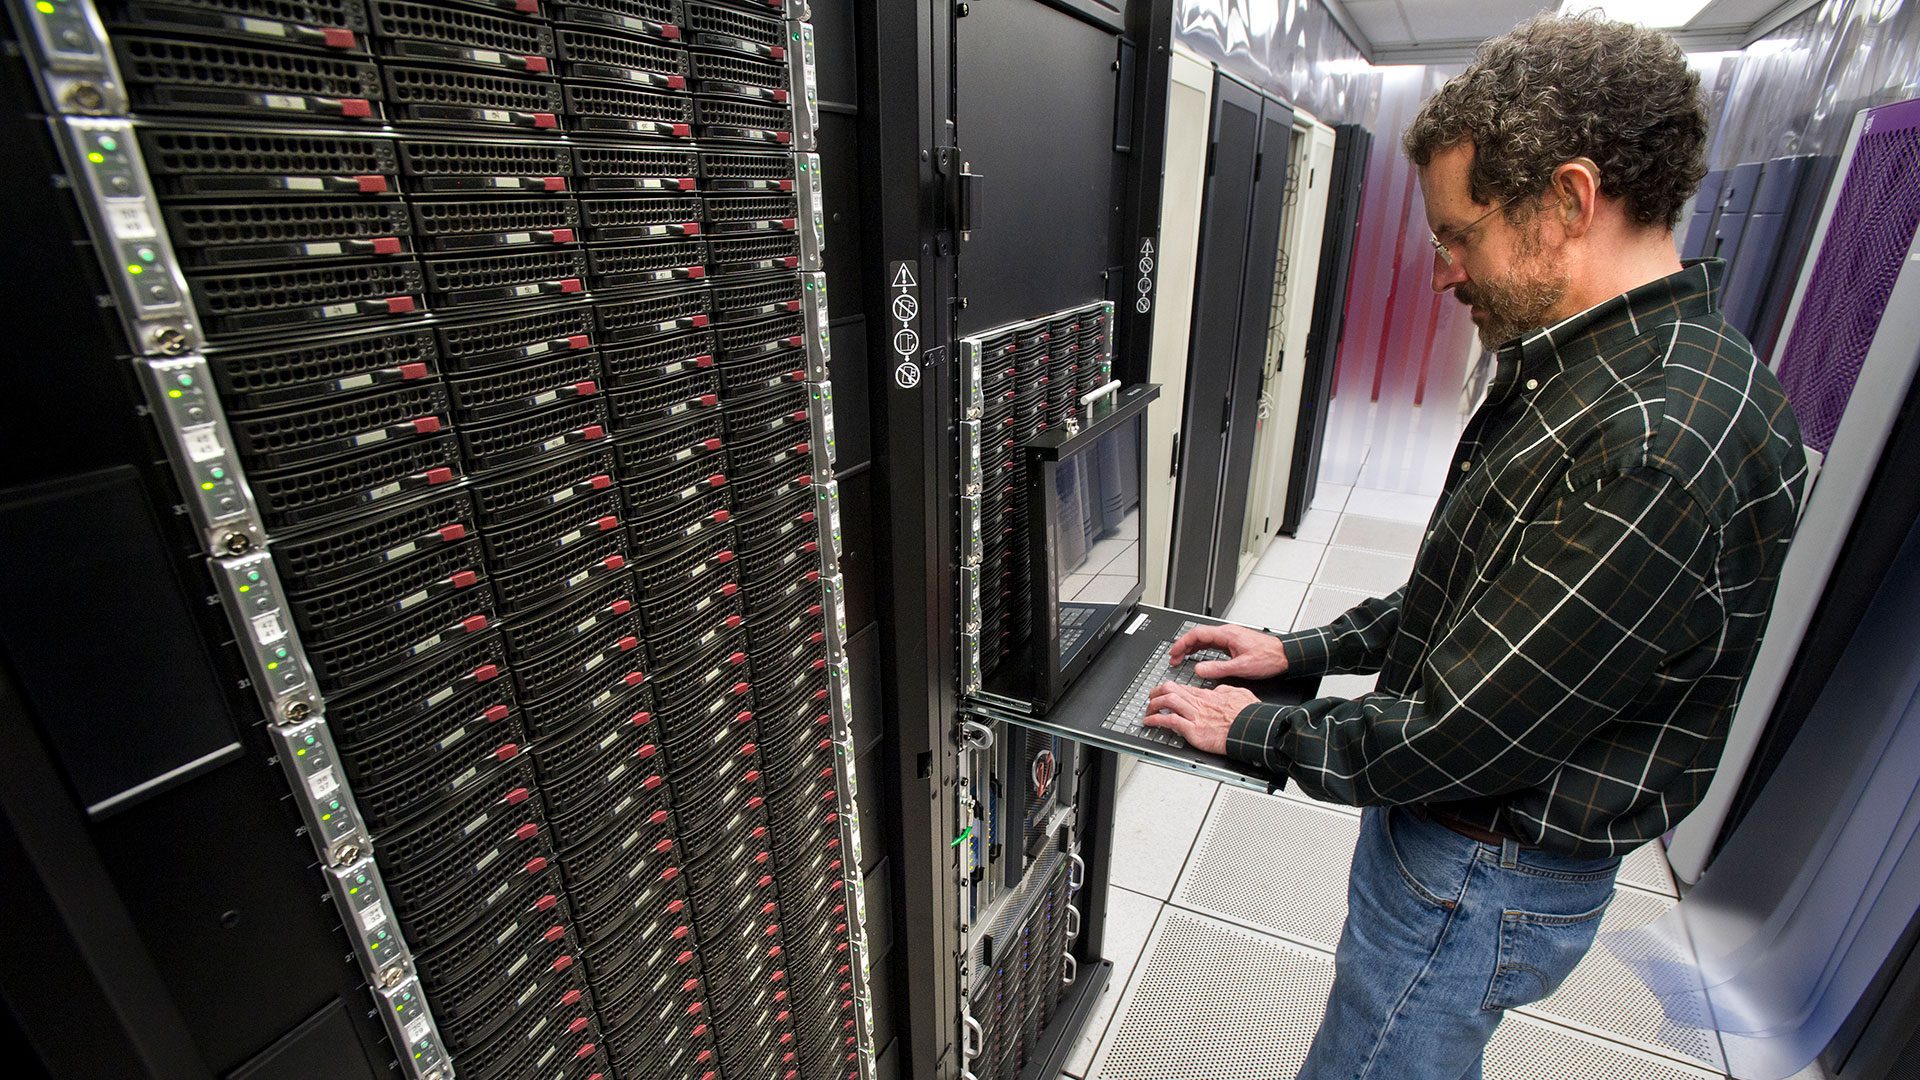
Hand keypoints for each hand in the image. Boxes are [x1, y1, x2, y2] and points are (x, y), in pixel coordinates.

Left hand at [1142, 682, 1257, 754]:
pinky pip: (1170, 721)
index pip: (1183, 687)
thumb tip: (1218, 690)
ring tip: (1147, 712)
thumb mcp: (1240, 694)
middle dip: (1156, 693)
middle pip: (1171, 689)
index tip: (1163, 692)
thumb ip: (1225, 691)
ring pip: (1167, 701)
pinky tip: (1149, 723)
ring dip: (1153, 706)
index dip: (1169, 689)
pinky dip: (1156, 721)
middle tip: (1151, 699)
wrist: (1253, 729)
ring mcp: (1195, 716)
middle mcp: (1199, 703)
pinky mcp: (1194, 730)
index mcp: (1208, 695)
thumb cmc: (1249, 715)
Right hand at [1168, 623, 1289, 679]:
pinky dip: (1201, 650)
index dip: (1182, 643)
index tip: (1174, 653)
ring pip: (1205, 640)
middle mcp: (1227, 634)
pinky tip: (1198, 657)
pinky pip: (1212, 644)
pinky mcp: (1234, 644)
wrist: (1285, 656)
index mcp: (1227, 635)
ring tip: (1181, 659)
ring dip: (1191, 648)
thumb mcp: (1241, 667)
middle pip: (1198, 636)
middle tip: (1174, 658)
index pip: (1197, 634)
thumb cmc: (1269, 658)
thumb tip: (1199, 670)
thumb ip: (1218, 669)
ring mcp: (1230, 638)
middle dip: (1183, 646)